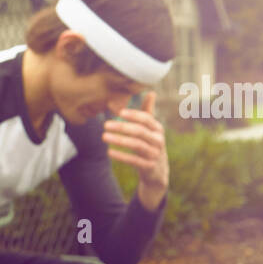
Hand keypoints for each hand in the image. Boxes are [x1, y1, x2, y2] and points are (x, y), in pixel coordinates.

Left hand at [102, 91, 168, 205]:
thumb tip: (151, 92)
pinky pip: (134, 161)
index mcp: (158, 129)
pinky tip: (109, 152)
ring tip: (104, 136)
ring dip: (119, 140)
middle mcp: (158, 140)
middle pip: (140, 131)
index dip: (133, 115)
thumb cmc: (150, 145)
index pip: (146, 119)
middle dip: (122, 127)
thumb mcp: (151, 129)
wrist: (157, 172)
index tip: (118, 112)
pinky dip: (121, 156)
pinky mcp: (149, 167)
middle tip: (105, 125)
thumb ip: (148, 113)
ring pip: (136, 145)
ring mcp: (155, 154)